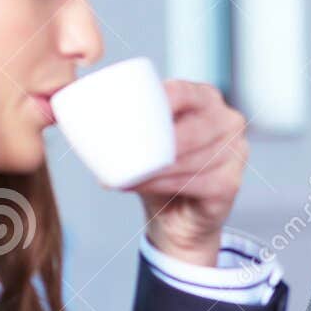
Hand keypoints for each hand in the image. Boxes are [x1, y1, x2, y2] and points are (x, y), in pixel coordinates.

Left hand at [132, 81, 248, 266]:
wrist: (177, 218)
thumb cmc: (159, 170)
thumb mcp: (146, 137)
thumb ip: (126, 117)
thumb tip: (75, 109)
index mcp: (206, 98)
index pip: (183, 92)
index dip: (158, 100)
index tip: (126, 116)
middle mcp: (228, 121)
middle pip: (190, 128)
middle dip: (154, 142)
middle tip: (117, 152)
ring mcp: (236, 152)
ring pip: (190, 157)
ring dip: (154, 167)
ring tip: (123, 175)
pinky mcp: (230, 183)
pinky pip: (195, 182)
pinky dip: (164, 184)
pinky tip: (142, 186)